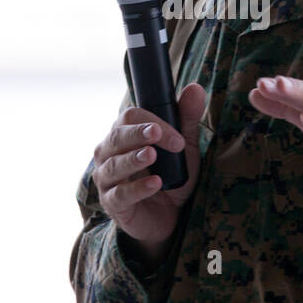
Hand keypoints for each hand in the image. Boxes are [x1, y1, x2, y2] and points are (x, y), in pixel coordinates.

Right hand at [91, 83, 206, 261]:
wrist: (170, 215)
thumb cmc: (172, 176)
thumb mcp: (184, 147)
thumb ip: (187, 118)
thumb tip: (195, 87)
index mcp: (123, 135)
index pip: (129, 117)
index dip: (151, 121)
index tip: (176, 136)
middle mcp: (109, 153)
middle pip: (116, 137)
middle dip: (137, 134)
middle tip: (156, 133)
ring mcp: (107, 180)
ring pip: (114, 166)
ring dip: (133, 159)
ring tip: (152, 155)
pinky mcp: (113, 204)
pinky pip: (120, 195)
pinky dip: (137, 188)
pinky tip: (155, 184)